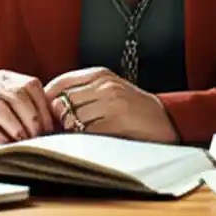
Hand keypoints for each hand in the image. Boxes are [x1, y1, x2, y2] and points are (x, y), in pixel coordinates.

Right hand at [0, 69, 56, 142]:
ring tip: (22, 141)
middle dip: (30, 118)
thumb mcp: (9, 104)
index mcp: (3, 77)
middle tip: (37, 137)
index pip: (29, 85)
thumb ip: (31, 107)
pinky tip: (4, 144)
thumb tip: (60, 114)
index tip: (49, 128)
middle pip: (15, 95)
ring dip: (14, 125)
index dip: (43, 107)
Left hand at [44, 67, 179, 142]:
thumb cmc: (133, 108)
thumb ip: (81, 92)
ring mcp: (112, 102)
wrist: (166, 120)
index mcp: (99, 74)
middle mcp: (105, 85)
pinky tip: (94, 140)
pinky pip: (87, 132)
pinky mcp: (118, 121)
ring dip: (72, 131)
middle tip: (65, 130)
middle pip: (62, 103)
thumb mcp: (107, 90)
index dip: (49, 101)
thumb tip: (49, 107)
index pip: (59, 83)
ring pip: (72, 119)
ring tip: (82, 135)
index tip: (49, 114)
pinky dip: (85, 139)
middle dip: (59, 120)